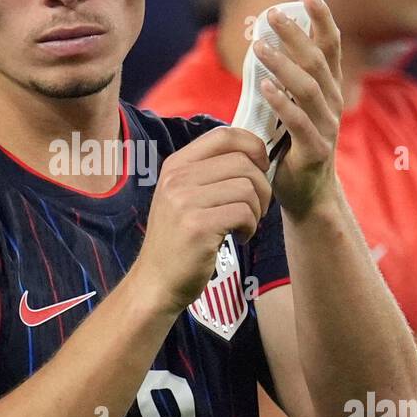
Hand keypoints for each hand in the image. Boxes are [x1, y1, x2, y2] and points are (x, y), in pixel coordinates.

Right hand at [132, 126, 272, 314]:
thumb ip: (208, 173)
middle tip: (257, 208)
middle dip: (262, 186)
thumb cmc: (178, 241)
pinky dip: (251, 227)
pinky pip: (244, 213)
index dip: (253, 145)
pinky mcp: (197, 226)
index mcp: (176, 165)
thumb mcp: (182, 197)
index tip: (261, 167)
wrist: (155, 282)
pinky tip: (239, 238)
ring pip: (247, 187)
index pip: (224, 134)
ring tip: (245, 225)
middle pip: (242, 162)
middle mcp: (177, 178)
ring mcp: (185, 201)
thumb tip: (253, 154)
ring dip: (257, 210)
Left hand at [249, 0, 343, 217]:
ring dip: (283, 64)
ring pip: (308, 88)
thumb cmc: (294, 147)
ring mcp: (327, 126)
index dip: (322, 20)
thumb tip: (265, 44)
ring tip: (259, 47)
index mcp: (328, 89)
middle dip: (296, 35)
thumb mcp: (292, 107)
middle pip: (317, 61)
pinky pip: (300, 122)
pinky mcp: (315, 150)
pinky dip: (283, 102)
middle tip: (273, 14)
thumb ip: (286, 80)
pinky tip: (264, 86)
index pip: (330, 48)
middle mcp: (332, 103)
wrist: (308, 195)